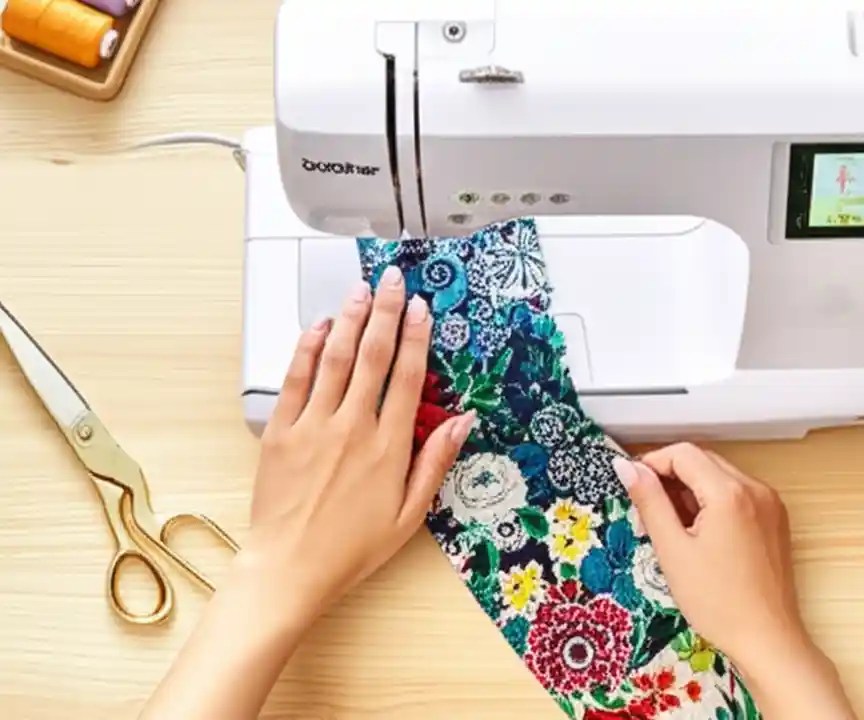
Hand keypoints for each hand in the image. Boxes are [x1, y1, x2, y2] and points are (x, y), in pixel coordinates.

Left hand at [241, 265, 474, 621]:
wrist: (289, 568)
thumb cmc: (351, 548)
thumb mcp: (410, 513)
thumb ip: (435, 462)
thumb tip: (462, 422)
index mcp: (388, 446)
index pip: (408, 376)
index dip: (417, 337)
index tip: (422, 309)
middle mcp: (352, 427)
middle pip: (374, 355)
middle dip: (387, 312)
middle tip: (394, 281)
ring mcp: (313, 426)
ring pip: (335, 357)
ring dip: (351, 319)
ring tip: (362, 290)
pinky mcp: (280, 431)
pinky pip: (295, 378)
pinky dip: (308, 347)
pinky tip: (320, 326)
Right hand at [613, 444, 855, 719]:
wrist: (767, 638)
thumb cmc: (719, 603)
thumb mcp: (673, 550)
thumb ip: (650, 502)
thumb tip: (627, 468)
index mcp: (730, 493)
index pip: (683, 453)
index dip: (652, 463)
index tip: (633, 485)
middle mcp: (756, 490)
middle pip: (703, 461)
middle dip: (671, 478)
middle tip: (649, 513)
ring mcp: (770, 503)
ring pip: (720, 477)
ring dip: (692, 491)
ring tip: (675, 531)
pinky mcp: (775, 519)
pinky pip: (738, 495)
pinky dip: (715, 504)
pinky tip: (701, 536)